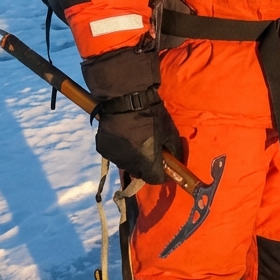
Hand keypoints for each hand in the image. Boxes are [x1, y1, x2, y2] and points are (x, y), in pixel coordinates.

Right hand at [81, 45, 182, 183]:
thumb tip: (177, 161)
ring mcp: (114, 157)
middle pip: (141, 174)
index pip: (156, 180)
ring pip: (127, 165)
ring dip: (133, 158)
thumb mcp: (170, 131)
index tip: (165, 166)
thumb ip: (175, 150)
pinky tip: (124, 135)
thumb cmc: (152, 114)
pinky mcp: (103, 149)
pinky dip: (121, 149)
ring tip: (136, 141)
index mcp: (147, 162)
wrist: (126, 99)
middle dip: (148, 167)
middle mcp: (130, 164)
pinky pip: (115, 155)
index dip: (162, 174)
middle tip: (151, 151)